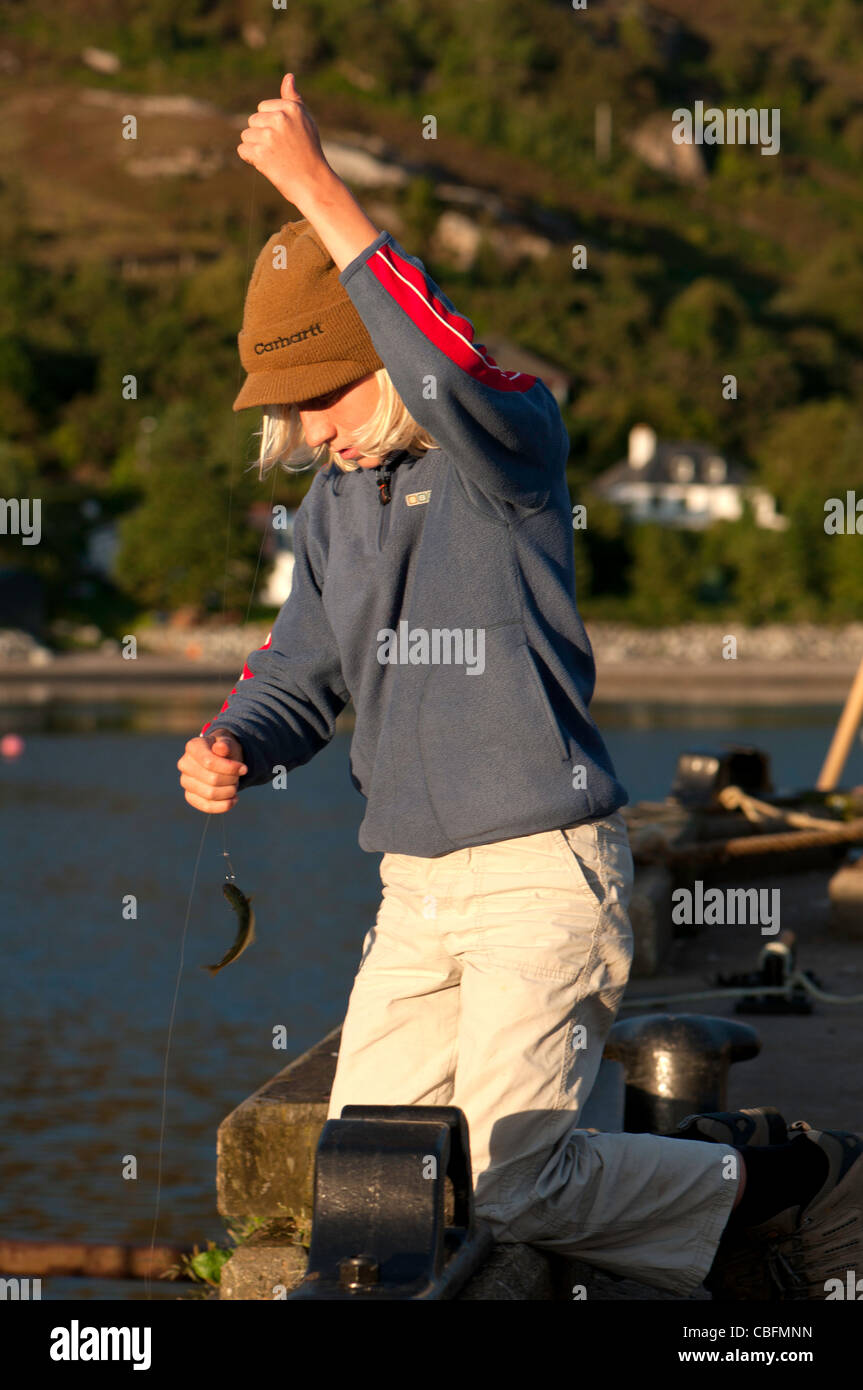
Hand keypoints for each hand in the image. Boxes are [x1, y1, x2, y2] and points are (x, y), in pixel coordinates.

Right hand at [178, 730, 247, 813]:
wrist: (223, 758)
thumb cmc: (226, 750)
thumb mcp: (230, 743)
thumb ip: (226, 744)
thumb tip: (221, 747)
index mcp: (193, 747)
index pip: (209, 762)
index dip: (229, 768)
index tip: (244, 769)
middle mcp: (185, 764)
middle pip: (212, 780)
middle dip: (231, 780)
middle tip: (238, 776)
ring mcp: (185, 781)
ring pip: (210, 794)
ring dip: (229, 792)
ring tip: (234, 785)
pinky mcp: (190, 796)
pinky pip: (206, 806)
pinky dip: (224, 805)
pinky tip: (233, 799)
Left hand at [238, 72, 331, 204]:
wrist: (313, 183)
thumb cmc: (309, 152)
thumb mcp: (305, 121)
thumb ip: (293, 99)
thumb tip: (288, 76)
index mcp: (290, 108)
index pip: (262, 108)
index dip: (270, 124)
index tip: (285, 137)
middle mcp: (279, 119)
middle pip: (253, 121)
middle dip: (261, 135)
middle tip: (280, 150)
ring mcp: (269, 136)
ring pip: (246, 135)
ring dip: (255, 147)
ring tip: (274, 157)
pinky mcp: (260, 154)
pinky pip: (243, 150)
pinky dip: (251, 159)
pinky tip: (267, 164)